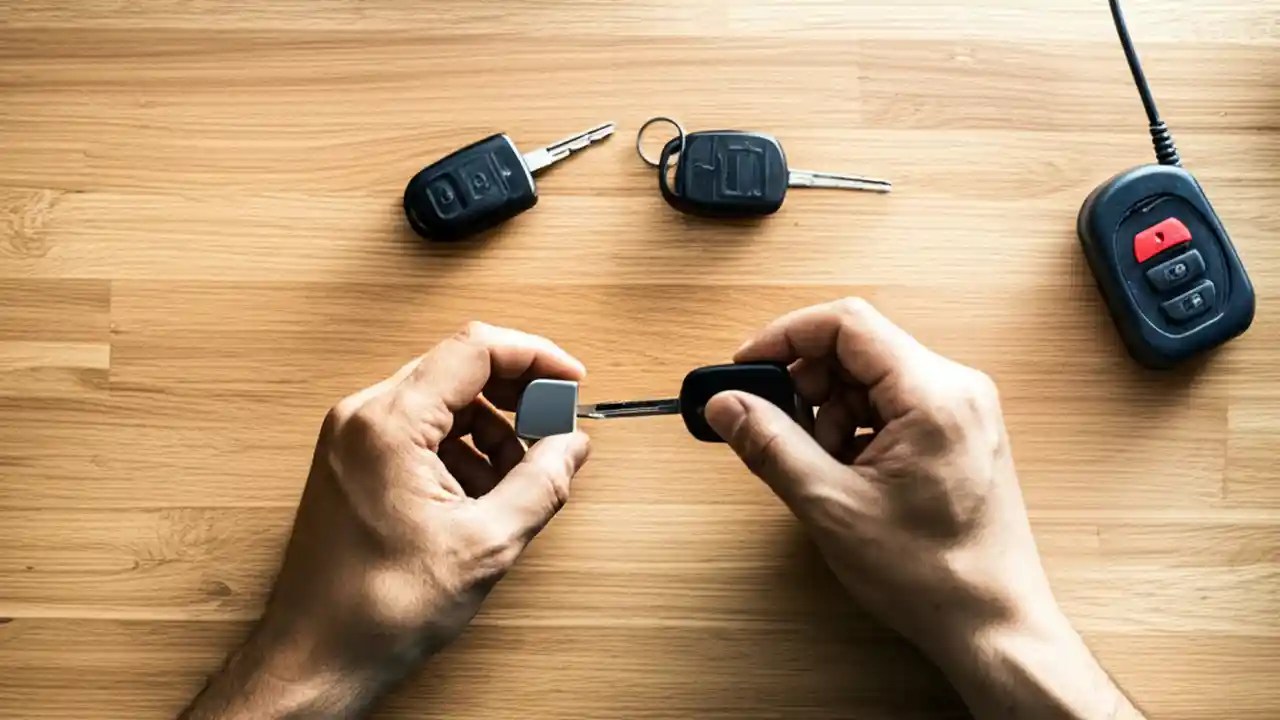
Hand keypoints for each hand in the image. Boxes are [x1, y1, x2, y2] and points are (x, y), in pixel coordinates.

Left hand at [182, 323, 590, 719]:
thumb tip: (571, 445)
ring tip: (518, 479)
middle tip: (554, 429)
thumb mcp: (486, 543)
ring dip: (491, 429)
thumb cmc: (379, 608)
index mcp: (389, 423)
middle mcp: (362, 418)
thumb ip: (541, 482)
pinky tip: (482, 495)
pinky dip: (461, 451)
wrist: (318, 658)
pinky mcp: (354, 464)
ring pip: (442, 402)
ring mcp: (353, 439)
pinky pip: (421, 432)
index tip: (570, 381)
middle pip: (457, 368)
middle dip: (516, 397)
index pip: (474, 348)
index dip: (535, 357)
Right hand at [705, 299, 1142, 718]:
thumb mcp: (832, 506)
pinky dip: (855, 429)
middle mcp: (956, 388)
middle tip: (775, 428)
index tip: (746, 367)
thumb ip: (771, 446)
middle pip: (858, 348)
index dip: (785, 336)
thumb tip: (726, 405)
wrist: (994, 625)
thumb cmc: (933, 575)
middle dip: (807, 383)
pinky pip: (891, 405)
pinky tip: (848, 475)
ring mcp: (962, 410)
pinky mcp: (958, 433)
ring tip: (821, 468)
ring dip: (829, 411)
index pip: (846, 323)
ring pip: (871, 378)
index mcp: (933, 394)